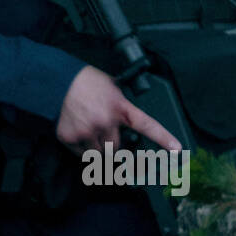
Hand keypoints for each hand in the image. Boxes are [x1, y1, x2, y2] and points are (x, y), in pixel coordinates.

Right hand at [56, 65, 181, 155]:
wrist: (57, 81)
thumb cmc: (85, 81)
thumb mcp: (112, 86)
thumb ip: (122, 105)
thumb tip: (129, 119)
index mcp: (119, 107)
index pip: (147, 125)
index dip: (164, 139)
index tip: (178, 150)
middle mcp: (105, 122)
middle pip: (117, 149)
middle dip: (112, 145)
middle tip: (104, 135)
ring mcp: (87, 132)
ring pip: (99, 154)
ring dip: (97, 148)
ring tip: (89, 131)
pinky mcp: (70, 138)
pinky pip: (80, 154)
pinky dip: (81, 147)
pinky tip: (77, 131)